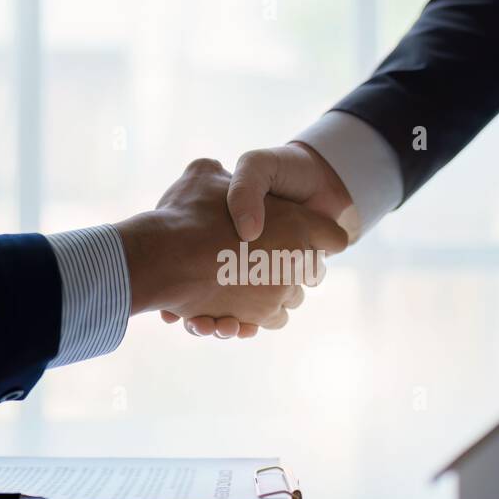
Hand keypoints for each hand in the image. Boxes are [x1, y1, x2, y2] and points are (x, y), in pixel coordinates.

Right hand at [114, 158, 346, 337]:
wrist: (166, 257)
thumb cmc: (189, 212)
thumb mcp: (206, 178)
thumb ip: (232, 180)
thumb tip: (231, 179)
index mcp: (297, 220)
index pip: (332, 236)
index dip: (319, 233)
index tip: (299, 232)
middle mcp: (297, 257)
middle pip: (312, 269)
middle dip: (291, 265)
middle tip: (258, 256)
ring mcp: (282, 289)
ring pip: (293, 296)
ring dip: (273, 292)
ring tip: (244, 282)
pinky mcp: (262, 316)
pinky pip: (272, 320)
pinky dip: (258, 316)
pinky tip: (236, 305)